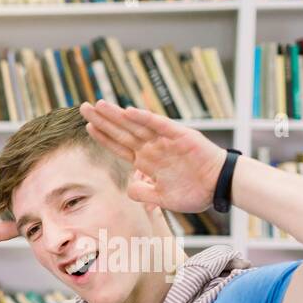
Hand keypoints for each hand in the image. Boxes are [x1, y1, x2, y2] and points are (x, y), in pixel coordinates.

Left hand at [80, 100, 226, 212]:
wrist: (219, 188)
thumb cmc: (194, 192)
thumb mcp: (161, 198)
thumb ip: (142, 193)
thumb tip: (127, 187)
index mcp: (146, 162)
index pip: (119, 146)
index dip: (103, 136)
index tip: (88, 126)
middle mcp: (152, 148)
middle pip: (121, 131)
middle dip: (102, 119)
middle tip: (83, 107)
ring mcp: (165, 141)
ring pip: (135, 125)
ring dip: (117, 115)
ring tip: (98, 104)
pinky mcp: (180, 136)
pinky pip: (160, 126)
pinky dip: (145, 118)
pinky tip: (129, 112)